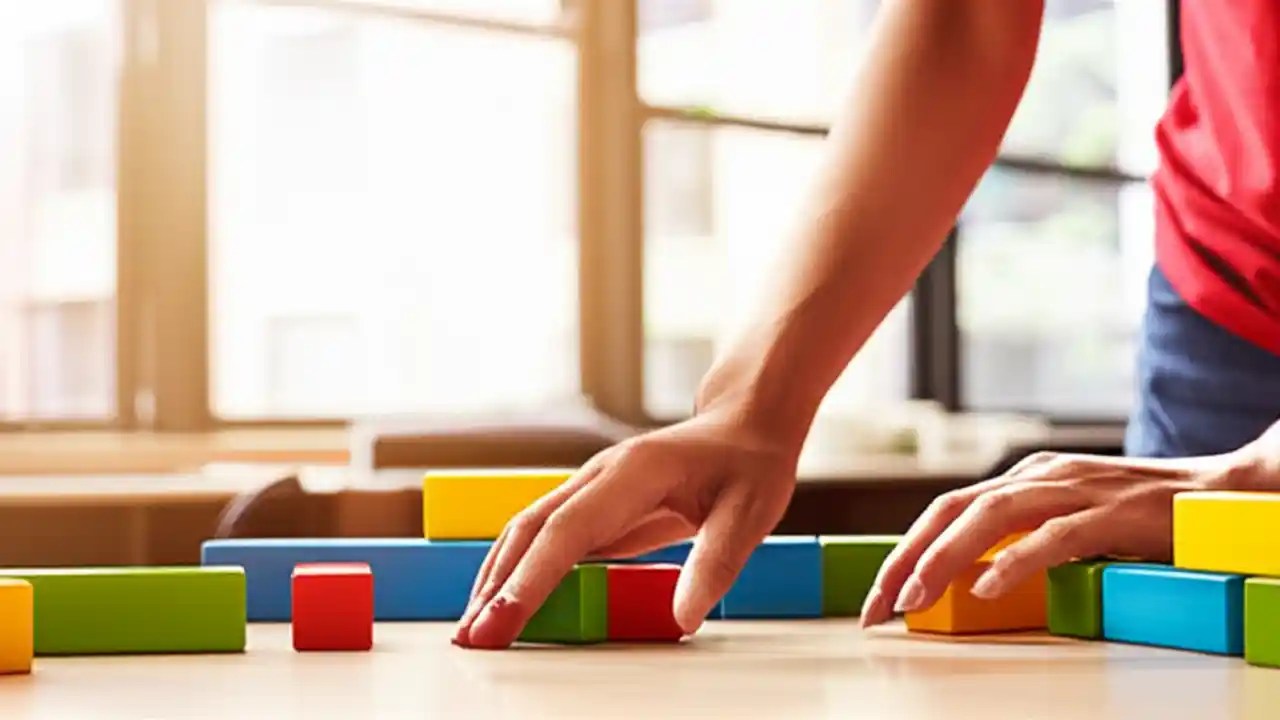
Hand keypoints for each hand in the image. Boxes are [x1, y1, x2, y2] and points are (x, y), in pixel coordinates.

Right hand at [452, 406, 801, 648]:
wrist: (743, 424)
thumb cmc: (747, 464)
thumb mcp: (750, 513)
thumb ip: (715, 563)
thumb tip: (682, 619)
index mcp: (634, 472)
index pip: (569, 530)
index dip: (530, 578)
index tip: (501, 619)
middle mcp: (599, 476)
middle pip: (531, 530)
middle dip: (496, 586)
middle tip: (473, 640)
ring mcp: (591, 488)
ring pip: (527, 532)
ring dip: (497, 580)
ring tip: (474, 630)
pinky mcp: (593, 506)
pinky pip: (545, 539)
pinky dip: (517, 571)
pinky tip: (504, 603)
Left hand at [859, 447, 1267, 627]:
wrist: (1217, 493)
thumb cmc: (1136, 515)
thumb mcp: (1065, 516)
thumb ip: (1020, 533)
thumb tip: (968, 572)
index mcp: (1022, 478)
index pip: (946, 511)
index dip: (905, 550)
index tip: (879, 595)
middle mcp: (1038, 476)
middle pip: (952, 510)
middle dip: (907, 558)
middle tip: (879, 606)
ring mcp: (1074, 490)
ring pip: (991, 517)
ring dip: (945, 559)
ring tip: (914, 598)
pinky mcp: (1112, 513)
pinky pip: (1056, 537)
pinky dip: (1018, 561)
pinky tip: (989, 588)